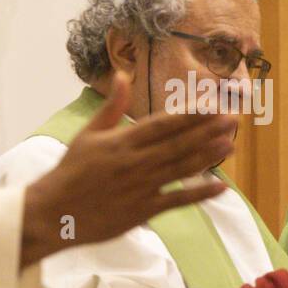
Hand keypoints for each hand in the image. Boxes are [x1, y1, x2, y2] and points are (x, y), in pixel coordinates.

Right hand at [21, 73, 237, 265]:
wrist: (54, 213)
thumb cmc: (71, 171)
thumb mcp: (88, 134)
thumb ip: (112, 107)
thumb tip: (123, 75)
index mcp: (122, 142)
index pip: (163, 124)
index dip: (190, 114)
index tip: (212, 104)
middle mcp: (135, 162)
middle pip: (178, 144)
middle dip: (207, 131)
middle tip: (233, 119)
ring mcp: (141, 188)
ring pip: (181, 169)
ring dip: (209, 156)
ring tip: (231, 144)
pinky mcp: (143, 211)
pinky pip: (176, 202)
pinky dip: (199, 194)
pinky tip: (221, 187)